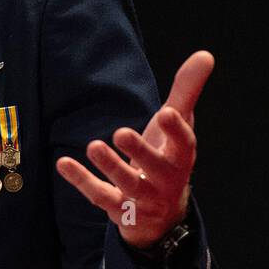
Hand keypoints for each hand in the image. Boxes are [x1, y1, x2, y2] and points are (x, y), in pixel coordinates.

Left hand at [56, 51, 213, 248]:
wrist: (161, 215)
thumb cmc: (168, 158)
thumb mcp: (178, 125)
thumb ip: (187, 91)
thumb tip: (205, 54)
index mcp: (181, 157)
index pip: (184, 144)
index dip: (177, 129)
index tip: (168, 111)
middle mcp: (166, 179)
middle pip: (156, 166)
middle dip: (139, 151)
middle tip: (120, 133)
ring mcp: (143, 198)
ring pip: (127, 184)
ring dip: (110, 167)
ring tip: (94, 146)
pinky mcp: (120, 209)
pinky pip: (100, 197)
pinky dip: (82, 181)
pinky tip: (63, 163)